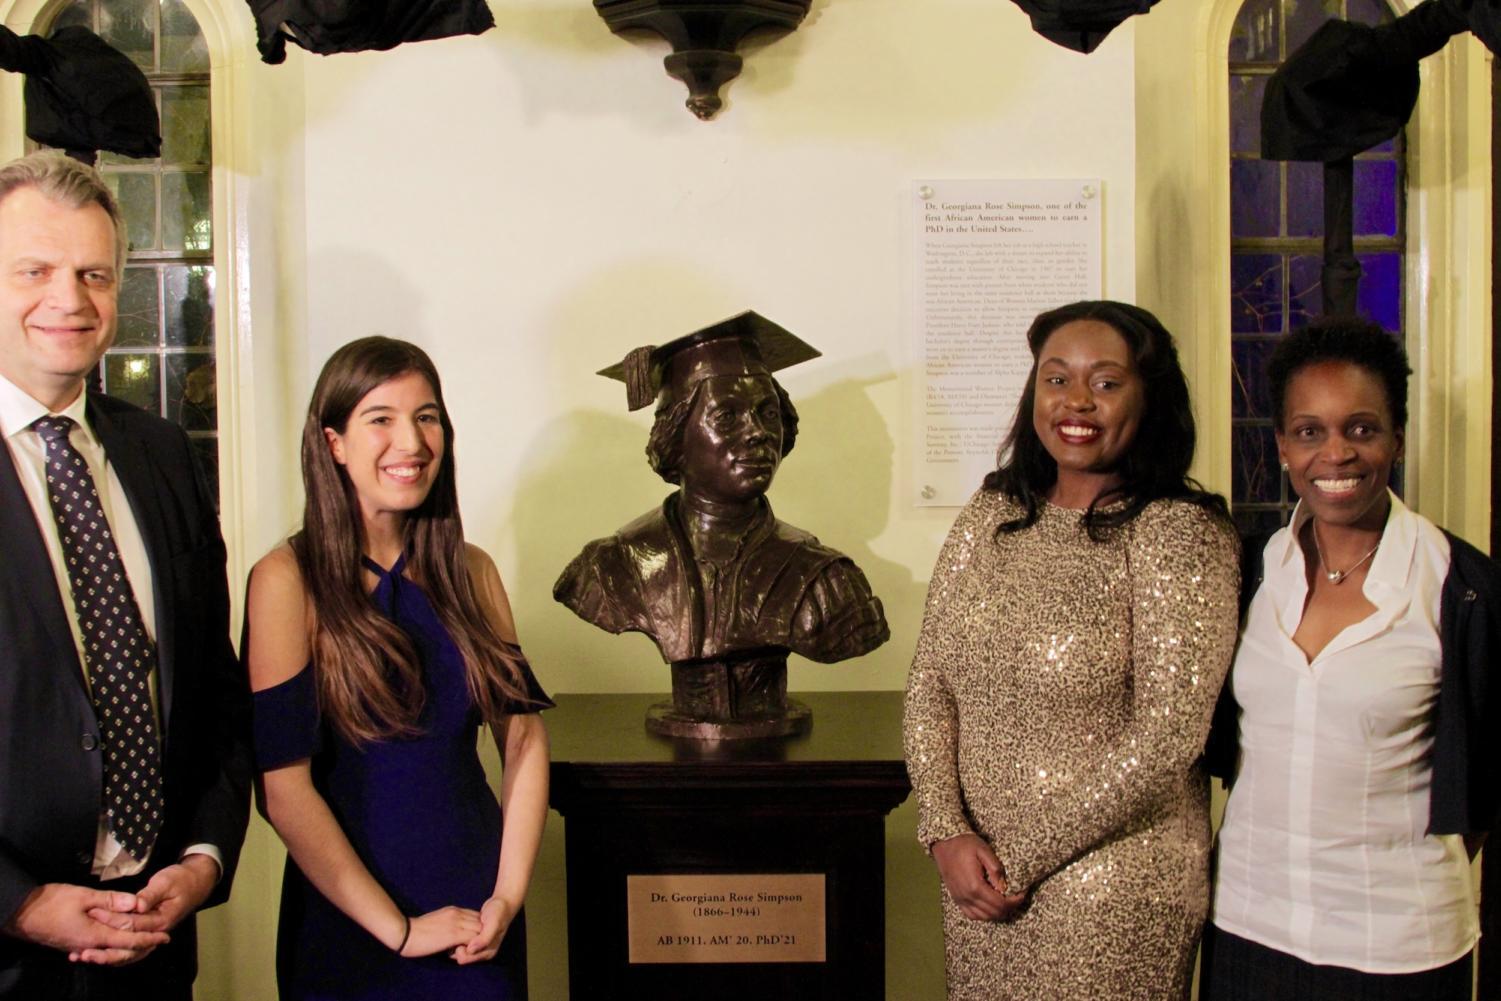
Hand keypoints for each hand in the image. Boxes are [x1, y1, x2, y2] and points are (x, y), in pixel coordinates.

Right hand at [2, 883, 168, 965]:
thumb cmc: (51, 903)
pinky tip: (113, 940)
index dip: (149, 939)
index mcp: (95, 936)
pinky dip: (109, 946)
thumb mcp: (84, 896)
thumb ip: (111, 900)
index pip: (129, 941)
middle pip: (121, 950)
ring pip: (109, 950)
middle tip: (159, 939)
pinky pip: (96, 948)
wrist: (20, 914)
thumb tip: (137, 904)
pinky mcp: (71, 943)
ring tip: (142, 939)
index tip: (165, 937)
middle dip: (142, 945)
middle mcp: (88, 945)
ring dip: (127, 946)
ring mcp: (78, 946)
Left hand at [76, 855, 217, 965]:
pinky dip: (113, 954)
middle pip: (128, 945)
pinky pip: (129, 949)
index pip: (132, 923)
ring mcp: (151, 936)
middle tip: (82, 946)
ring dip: (106, 956)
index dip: (111, 919)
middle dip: (104, 947)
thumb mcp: (166, 882)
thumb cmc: (181, 880)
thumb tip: (137, 905)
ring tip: (84, 956)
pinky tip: (97, 955)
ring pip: (128, 954)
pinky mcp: (146, 934)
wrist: (196, 883)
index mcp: (161, 920)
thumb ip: (151, 895)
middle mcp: (156, 932)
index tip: (93, 912)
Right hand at [399, 906, 481, 958]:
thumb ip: (450, 925)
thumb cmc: (418, 931)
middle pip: (482, 922)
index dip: (478, 928)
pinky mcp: (454, 934)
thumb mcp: (438, 922)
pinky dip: (474, 947)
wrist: (405, 932)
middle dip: (482, 935)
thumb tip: (457, 938)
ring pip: (481, 930)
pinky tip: (464, 953)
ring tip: (469, 951)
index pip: (477, 916)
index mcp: (454, 910)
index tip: (472, 939)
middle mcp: (458, 914)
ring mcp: (457, 923)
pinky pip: (474, 940)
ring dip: (479, 942)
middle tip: (474, 947)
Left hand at [454, 896, 515, 964]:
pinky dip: (459, 937)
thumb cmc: (498, 914)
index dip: (458, 949)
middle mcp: (483, 952)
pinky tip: (460, 928)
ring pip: (460, 951)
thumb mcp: (494, 924)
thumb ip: (484, 939)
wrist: (502, 904)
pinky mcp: (476, 940)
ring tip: (459, 929)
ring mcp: (479, 947)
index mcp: (488, 952)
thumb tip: (470, 950)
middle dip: (456, 946)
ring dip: (457, 941)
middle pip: (460, 957)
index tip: (460, 937)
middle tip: (458, 932)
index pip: (464, 959)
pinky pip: (462, 944)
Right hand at [932, 834, 1025, 921]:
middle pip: (994, 913)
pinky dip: (984, 914)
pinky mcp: (956, 898)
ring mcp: (960, 899)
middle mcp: (967, 896)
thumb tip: (1005, 886)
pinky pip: (972, 915)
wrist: (944, 843)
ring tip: (1005, 901)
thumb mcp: (983, 850)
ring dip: (997, 912)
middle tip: (1016, 897)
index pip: (1000, 903)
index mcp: (975, 885)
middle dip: (1009, 907)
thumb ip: (995, 868)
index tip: (1022, 893)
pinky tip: (990, 906)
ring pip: (984, 917)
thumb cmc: (964, 844)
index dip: (1015, 901)